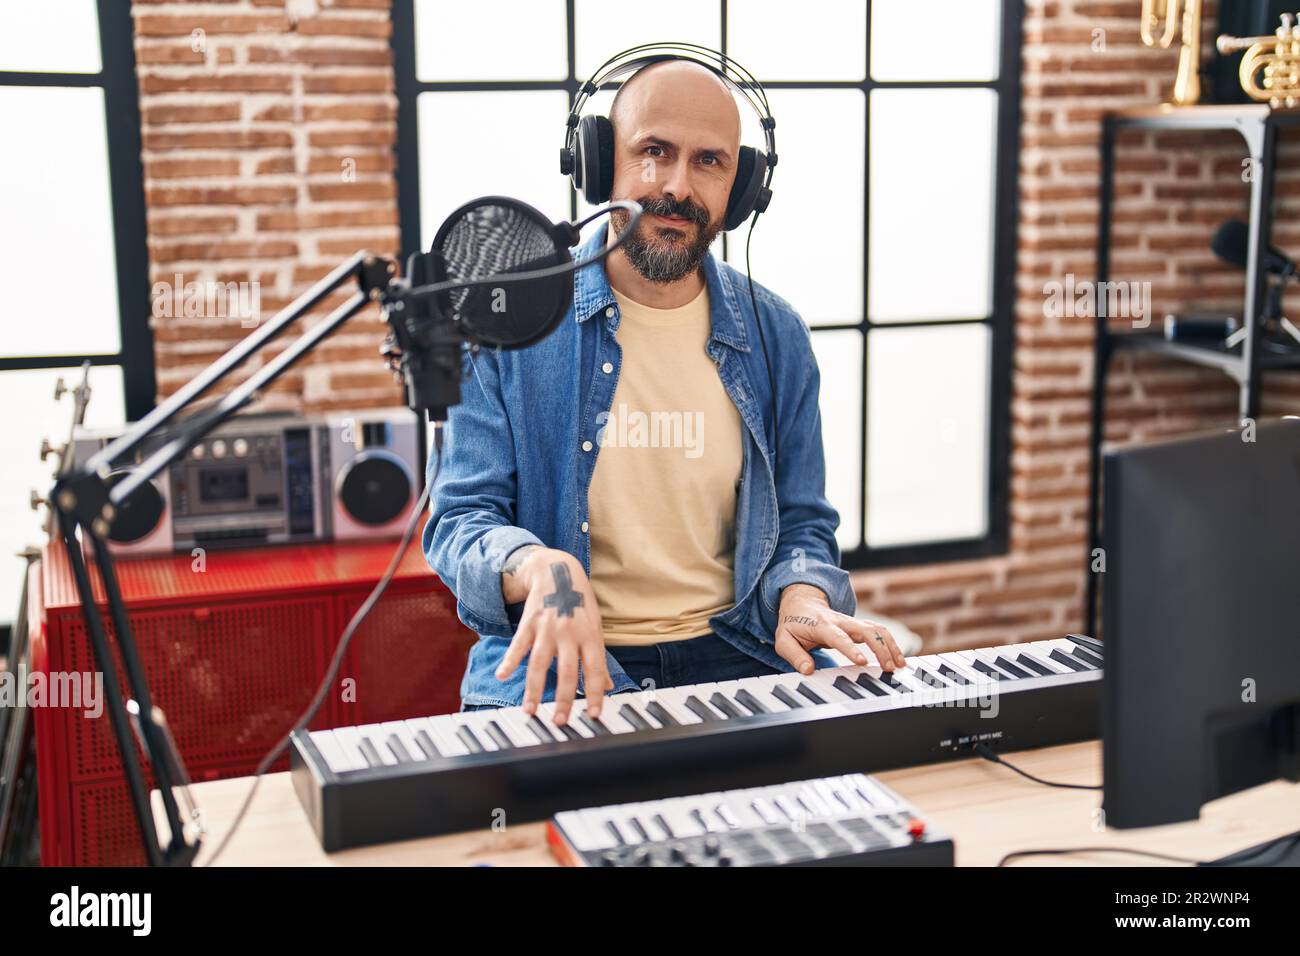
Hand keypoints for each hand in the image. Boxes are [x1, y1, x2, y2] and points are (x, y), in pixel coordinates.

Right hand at [496, 545, 611, 724]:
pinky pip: (518, 645)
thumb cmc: (579, 604)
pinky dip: (509, 661)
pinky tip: (502, 676)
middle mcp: (569, 633)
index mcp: (590, 635)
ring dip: (534, 689)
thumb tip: (608, 686)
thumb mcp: (595, 627)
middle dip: (563, 699)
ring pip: (540, 663)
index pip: (594, 669)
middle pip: (566, 671)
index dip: (595, 693)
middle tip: (559, 721)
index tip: (593, 715)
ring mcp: (548, 628)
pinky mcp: (529, 622)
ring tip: (530, 710)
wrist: (558, 571)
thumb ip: (598, 658)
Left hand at [774, 583, 907, 674]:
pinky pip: (880, 632)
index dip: (850, 649)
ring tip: (899, 666)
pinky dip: (892, 644)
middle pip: (867, 630)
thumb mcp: (783, 640)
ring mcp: (852, 622)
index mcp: (822, 625)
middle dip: (881, 648)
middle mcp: (841, 622)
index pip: (838, 637)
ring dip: (891, 646)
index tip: (862, 662)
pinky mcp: (859, 626)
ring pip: (878, 629)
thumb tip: (808, 670)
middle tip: (888, 668)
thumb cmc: (793, 624)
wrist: (801, 603)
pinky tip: (899, 659)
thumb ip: (795, 656)